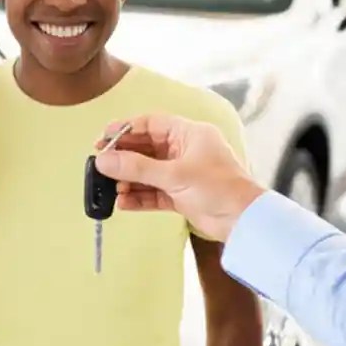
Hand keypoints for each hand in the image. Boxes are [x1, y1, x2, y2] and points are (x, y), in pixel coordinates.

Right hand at [94, 114, 264, 241]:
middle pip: (146, 149)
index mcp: (189, 134)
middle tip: (101, 166)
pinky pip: (154, 192)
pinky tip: (123, 203)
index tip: (103, 139)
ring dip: (130, 181)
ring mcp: (183, 173)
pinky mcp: (182, 195)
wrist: (244, 221)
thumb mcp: (174, 175)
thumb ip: (137, 167)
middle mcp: (185, 150)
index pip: (150, 124)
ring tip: (111, 189)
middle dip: (124, 158)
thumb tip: (104, 159)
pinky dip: (139, 197)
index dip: (125, 130)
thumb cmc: (219, 188)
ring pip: (148, 172)